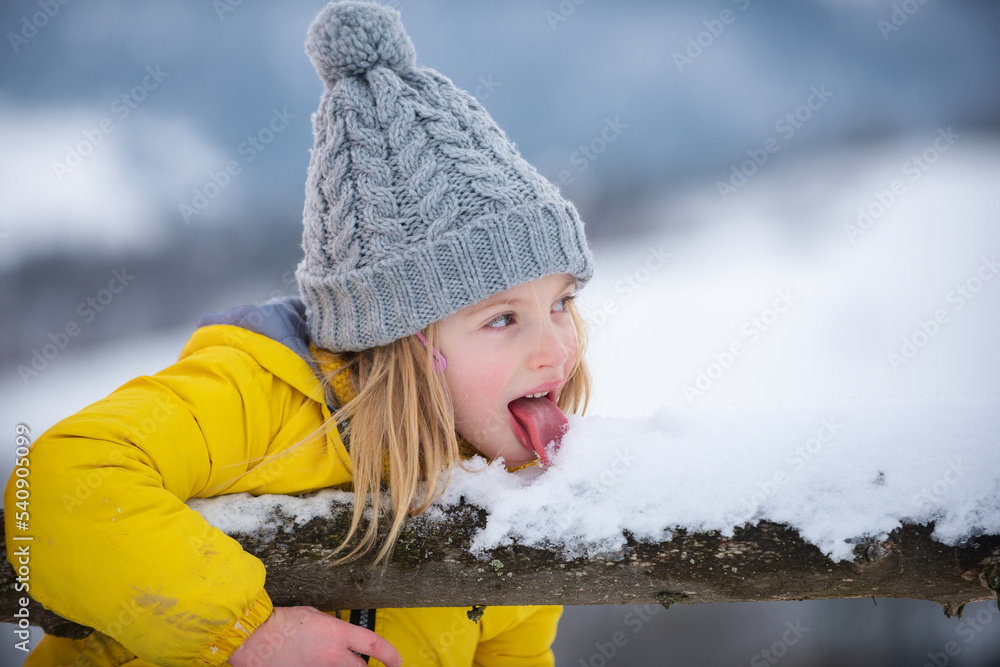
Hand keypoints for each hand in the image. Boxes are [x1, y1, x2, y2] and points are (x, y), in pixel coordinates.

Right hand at [227, 605, 401, 666]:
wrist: (255, 639)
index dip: (391, 655)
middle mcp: (332, 656)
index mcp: (337, 634)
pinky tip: (311, 663)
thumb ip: (333, 628)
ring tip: (328, 661)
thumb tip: (341, 636)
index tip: (397, 661)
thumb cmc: (281, 624)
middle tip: (359, 664)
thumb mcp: (314, 616)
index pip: (374, 645)